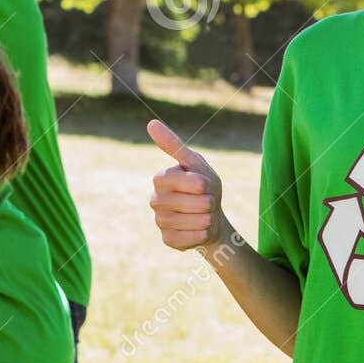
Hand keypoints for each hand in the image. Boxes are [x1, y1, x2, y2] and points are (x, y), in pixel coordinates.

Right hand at [148, 119, 229, 252]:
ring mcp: (159, 221)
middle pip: (190, 202)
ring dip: (206, 218)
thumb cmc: (204, 187)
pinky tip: (200, 230)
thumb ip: (174, 145)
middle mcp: (155, 200)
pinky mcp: (167, 239)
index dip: (199, 184)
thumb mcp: (195, 163)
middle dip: (207, 202)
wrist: (213, 217)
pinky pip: (188, 239)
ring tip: (205, 215)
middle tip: (207, 201)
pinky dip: (201, 234)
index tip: (205, 184)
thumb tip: (151, 123)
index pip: (178, 180)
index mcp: (161, 179)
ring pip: (190, 221)